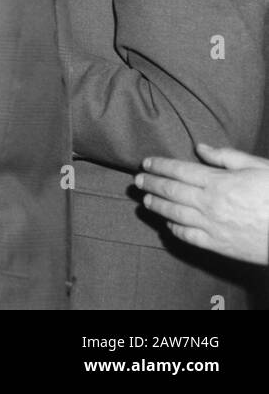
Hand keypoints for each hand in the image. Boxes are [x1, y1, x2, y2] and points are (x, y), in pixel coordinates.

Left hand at [136, 143, 268, 265]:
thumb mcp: (257, 166)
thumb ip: (226, 157)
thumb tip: (200, 147)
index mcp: (218, 182)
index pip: (178, 170)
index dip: (159, 165)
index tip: (145, 163)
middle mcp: (210, 204)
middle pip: (171, 191)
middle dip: (151, 183)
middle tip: (136, 180)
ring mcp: (212, 226)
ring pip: (174, 214)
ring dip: (157, 205)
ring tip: (146, 199)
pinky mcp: (219, 245)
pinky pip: (189, 237)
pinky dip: (174, 230)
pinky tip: (168, 224)